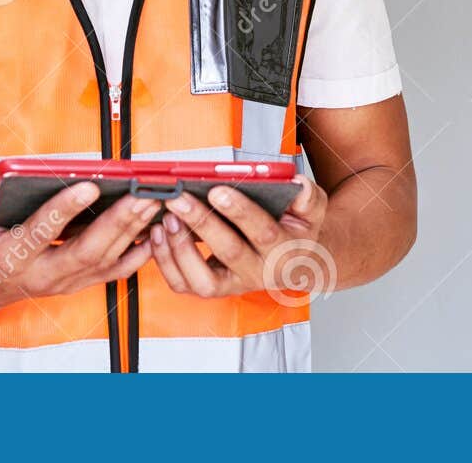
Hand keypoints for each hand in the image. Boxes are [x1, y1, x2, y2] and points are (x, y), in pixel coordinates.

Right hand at [0, 179, 156, 311]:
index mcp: (12, 256)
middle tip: (140, 195)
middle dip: (116, 222)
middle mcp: (43, 273)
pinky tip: (155, 235)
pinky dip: (137, 256)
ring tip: (152, 203)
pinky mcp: (77, 281)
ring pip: (104, 260)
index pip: (41, 231)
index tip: (88, 185)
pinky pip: (112, 272)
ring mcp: (64, 280)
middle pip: (86, 250)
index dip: (65, 209)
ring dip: (132, 232)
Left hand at [149, 179, 330, 298]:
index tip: (218, 189)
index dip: (240, 212)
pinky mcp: (214, 287)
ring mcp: (234, 283)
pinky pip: (185, 285)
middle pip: (229, 252)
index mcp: (285, 250)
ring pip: (203, 281)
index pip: (263, 232)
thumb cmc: (298, 230)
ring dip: (181, 249)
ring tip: (167, 217)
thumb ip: (308, 196)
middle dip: (202, 223)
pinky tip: (159, 233)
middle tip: (179, 198)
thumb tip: (296, 184)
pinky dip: (167, 262)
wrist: (296, 262)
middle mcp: (259, 272)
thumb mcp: (313, 210)